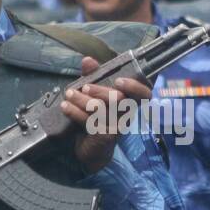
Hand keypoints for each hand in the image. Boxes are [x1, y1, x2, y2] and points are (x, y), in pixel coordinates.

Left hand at [60, 56, 152, 173]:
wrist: (92, 149)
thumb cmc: (96, 118)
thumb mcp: (95, 94)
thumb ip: (93, 76)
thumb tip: (88, 60)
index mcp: (129, 102)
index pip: (144, 94)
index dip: (135, 86)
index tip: (119, 81)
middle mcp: (126, 115)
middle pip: (118, 98)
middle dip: (99, 90)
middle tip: (84, 88)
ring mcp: (116, 127)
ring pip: (100, 108)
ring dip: (81, 100)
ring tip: (69, 94)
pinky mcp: (104, 136)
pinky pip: (89, 120)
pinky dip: (74, 112)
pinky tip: (65, 107)